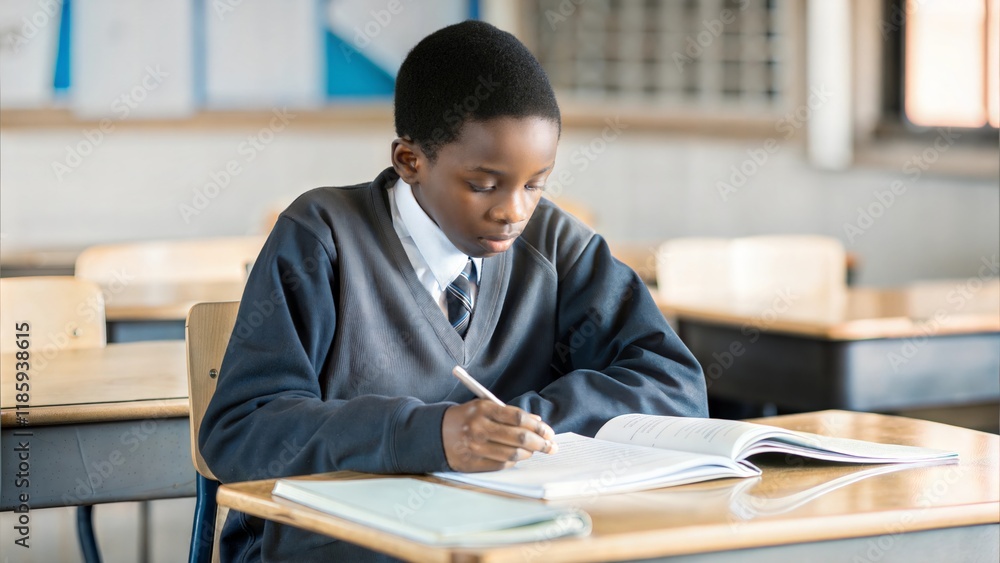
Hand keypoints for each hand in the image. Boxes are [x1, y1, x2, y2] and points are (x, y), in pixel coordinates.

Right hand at [441, 400, 557, 471]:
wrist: (436, 433)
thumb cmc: (467, 418)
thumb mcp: (485, 407)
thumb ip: (510, 413)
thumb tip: (538, 421)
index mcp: (483, 409)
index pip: (518, 418)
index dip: (538, 426)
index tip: (549, 432)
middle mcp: (478, 427)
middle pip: (519, 437)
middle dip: (540, 443)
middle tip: (551, 446)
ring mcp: (474, 447)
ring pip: (512, 454)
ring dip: (529, 454)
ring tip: (535, 451)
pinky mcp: (472, 462)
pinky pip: (501, 464)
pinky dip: (514, 461)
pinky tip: (518, 457)